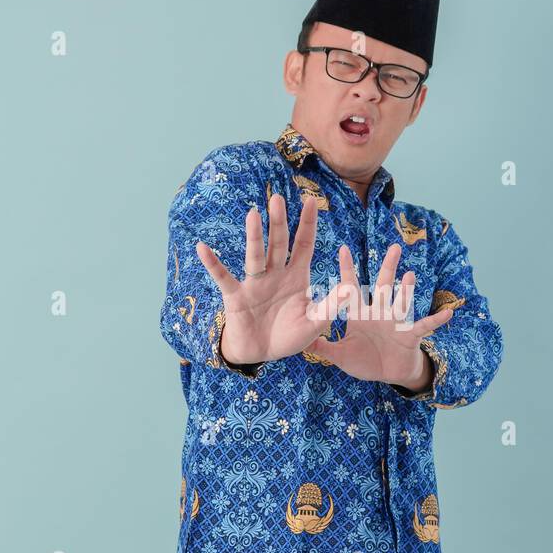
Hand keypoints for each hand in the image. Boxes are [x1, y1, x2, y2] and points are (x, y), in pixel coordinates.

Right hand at [195, 194, 342, 365]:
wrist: (261, 353)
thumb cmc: (288, 336)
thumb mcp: (314, 323)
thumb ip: (330, 307)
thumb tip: (349, 289)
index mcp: (296, 277)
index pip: (303, 245)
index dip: (307, 224)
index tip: (311, 201)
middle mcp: (275, 274)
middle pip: (278, 243)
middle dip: (279, 222)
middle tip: (278, 198)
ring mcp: (254, 283)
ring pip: (255, 255)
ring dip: (254, 236)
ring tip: (253, 214)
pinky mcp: (236, 296)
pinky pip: (223, 277)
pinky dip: (213, 264)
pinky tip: (202, 248)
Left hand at [305, 241, 453, 385]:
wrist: (388, 373)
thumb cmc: (365, 360)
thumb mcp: (340, 356)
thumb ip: (323, 347)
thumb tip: (300, 340)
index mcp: (360, 314)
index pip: (353, 288)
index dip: (347, 270)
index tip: (343, 249)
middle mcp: (379, 312)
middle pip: (383, 286)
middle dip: (387, 267)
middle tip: (394, 246)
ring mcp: (396, 323)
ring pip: (402, 302)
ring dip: (407, 291)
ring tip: (410, 276)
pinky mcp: (410, 335)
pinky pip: (424, 326)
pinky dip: (436, 321)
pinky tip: (448, 312)